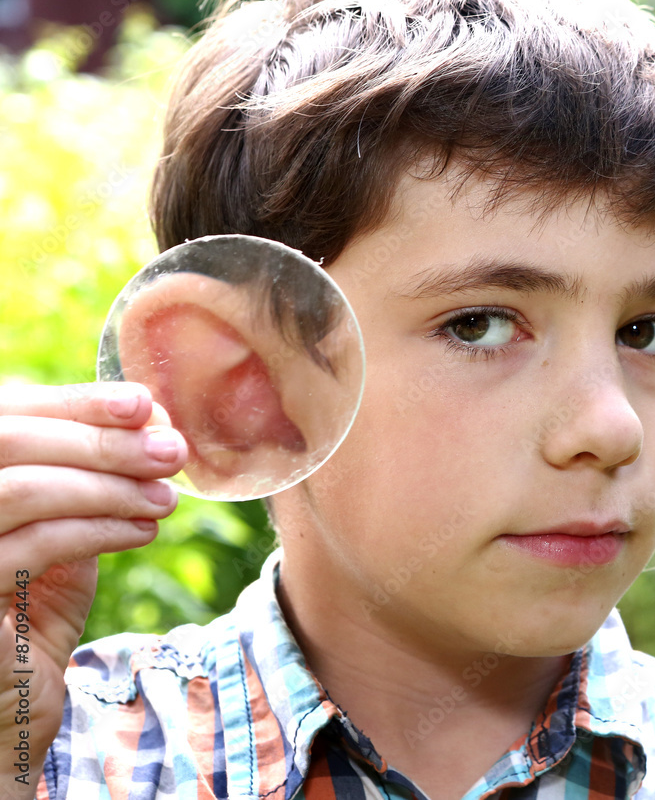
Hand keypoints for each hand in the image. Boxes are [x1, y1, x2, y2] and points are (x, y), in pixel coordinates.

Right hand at [0, 383, 186, 795]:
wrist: (2, 718)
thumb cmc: (28, 620)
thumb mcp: (57, 538)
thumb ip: (82, 482)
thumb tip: (148, 427)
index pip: (5, 415)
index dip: (73, 403)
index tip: (144, 404)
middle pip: (8, 441)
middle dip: (101, 440)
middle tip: (171, 451)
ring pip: (20, 488)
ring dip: (108, 486)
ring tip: (166, 497)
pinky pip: (33, 545)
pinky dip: (99, 529)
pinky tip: (144, 531)